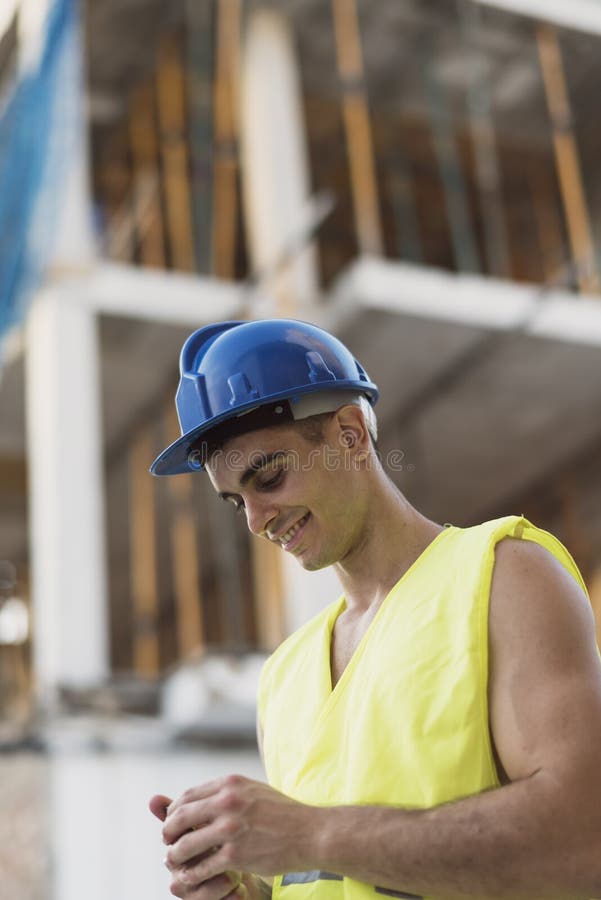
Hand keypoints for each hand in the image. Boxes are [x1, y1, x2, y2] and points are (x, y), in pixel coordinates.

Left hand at [158, 775, 315, 888]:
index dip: (174, 810)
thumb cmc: (283, 813)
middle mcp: (227, 801)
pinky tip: (191, 876)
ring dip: (175, 855)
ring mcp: (231, 828)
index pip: (188, 796)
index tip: (172, 822)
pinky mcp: (237, 854)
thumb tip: (203, 798)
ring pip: (186, 844)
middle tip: (167, 842)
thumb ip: (228, 793)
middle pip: (181, 817)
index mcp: (230, 784)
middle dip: (168, 832)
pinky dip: (193, 874)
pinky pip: (202, 866)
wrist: (311, 832)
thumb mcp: (253, 791)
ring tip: (175, 861)